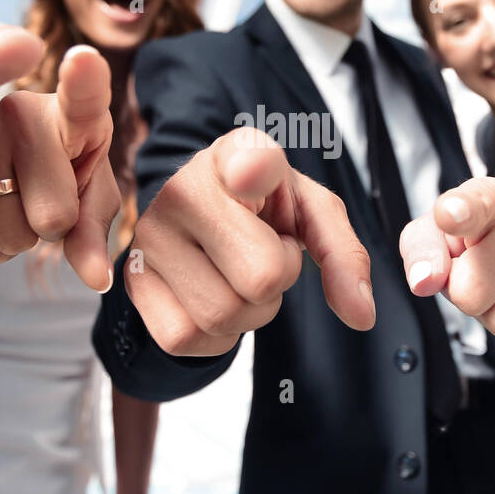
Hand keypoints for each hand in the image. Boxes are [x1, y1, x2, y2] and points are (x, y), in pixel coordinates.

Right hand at [0, 45, 118, 290]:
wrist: (11, 164)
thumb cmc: (70, 172)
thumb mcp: (93, 195)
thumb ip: (96, 232)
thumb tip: (96, 281)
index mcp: (73, 114)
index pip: (82, 97)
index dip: (85, 80)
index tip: (85, 59)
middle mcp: (20, 112)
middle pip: (53, 216)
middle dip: (57, 225)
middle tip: (49, 196)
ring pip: (12, 235)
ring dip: (23, 237)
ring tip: (21, 200)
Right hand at [126, 127, 374, 356]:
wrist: (202, 219)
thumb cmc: (264, 209)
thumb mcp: (311, 214)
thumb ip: (343, 255)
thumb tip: (361, 316)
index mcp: (239, 154)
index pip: (248, 162)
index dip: (253, 171)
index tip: (252, 173)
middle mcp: (185, 187)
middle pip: (262, 276)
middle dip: (279, 281)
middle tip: (264, 256)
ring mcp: (150, 234)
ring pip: (223, 315)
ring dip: (249, 313)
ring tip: (238, 276)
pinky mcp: (132, 279)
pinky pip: (186, 339)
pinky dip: (214, 337)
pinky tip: (213, 298)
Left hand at [400, 177, 494, 343]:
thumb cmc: (465, 235)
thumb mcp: (431, 232)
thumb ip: (420, 251)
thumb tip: (424, 282)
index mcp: (487, 196)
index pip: (473, 206)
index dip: (459, 213)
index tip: (450, 215)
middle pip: (472, 296)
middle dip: (462, 294)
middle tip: (472, 271)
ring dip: (489, 313)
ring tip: (494, 282)